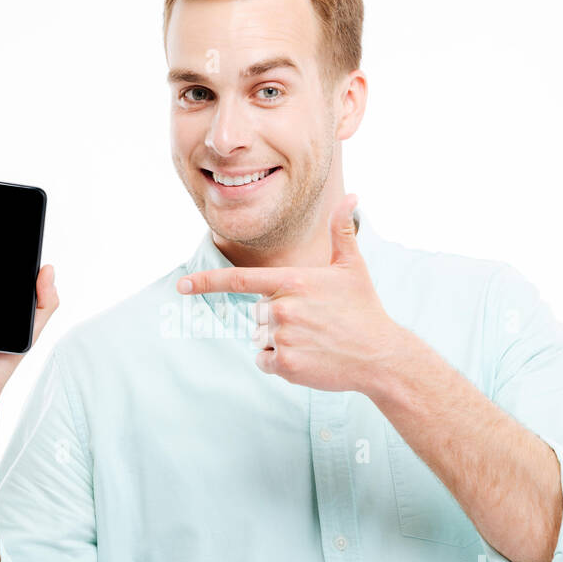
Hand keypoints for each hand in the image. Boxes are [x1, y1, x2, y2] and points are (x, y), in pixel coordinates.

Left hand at [176, 194, 402, 391]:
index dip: (207, 282)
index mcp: (292, 281)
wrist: (380, 355)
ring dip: (279, 341)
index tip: (182, 285)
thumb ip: (341, 232)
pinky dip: (280, 363)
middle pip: (256, 314)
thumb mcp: (352, 267)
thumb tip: (351, 197)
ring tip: (313, 340)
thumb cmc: (364, 309)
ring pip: (260, 338)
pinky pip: (265, 361)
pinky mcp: (285, 364)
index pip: (239, 279)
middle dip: (276, 319)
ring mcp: (282, 337)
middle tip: (312, 323)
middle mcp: (282, 308)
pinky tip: (308, 358)